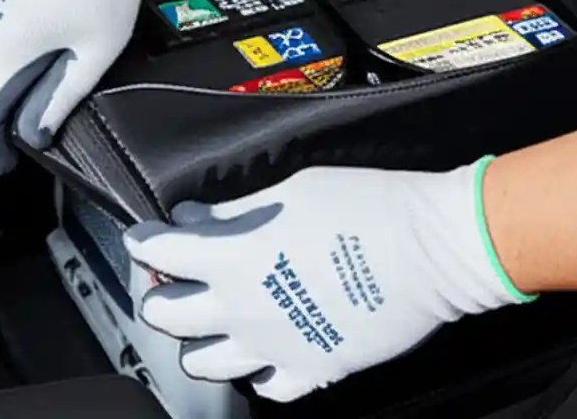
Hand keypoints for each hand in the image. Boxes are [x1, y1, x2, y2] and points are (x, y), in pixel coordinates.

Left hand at [123, 159, 535, 402]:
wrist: (432, 249)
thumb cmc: (368, 206)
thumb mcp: (290, 190)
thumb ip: (233, 210)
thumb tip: (195, 216)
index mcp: (230, 256)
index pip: (159, 249)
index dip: (145, 238)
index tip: (147, 233)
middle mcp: (240, 308)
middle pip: (165, 313)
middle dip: (160, 290)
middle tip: (176, 276)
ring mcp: (273, 346)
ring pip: (202, 362)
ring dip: (198, 339)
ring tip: (212, 320)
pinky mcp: (311, 370)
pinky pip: (266, 386)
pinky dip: (257, 373)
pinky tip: (264, 352)